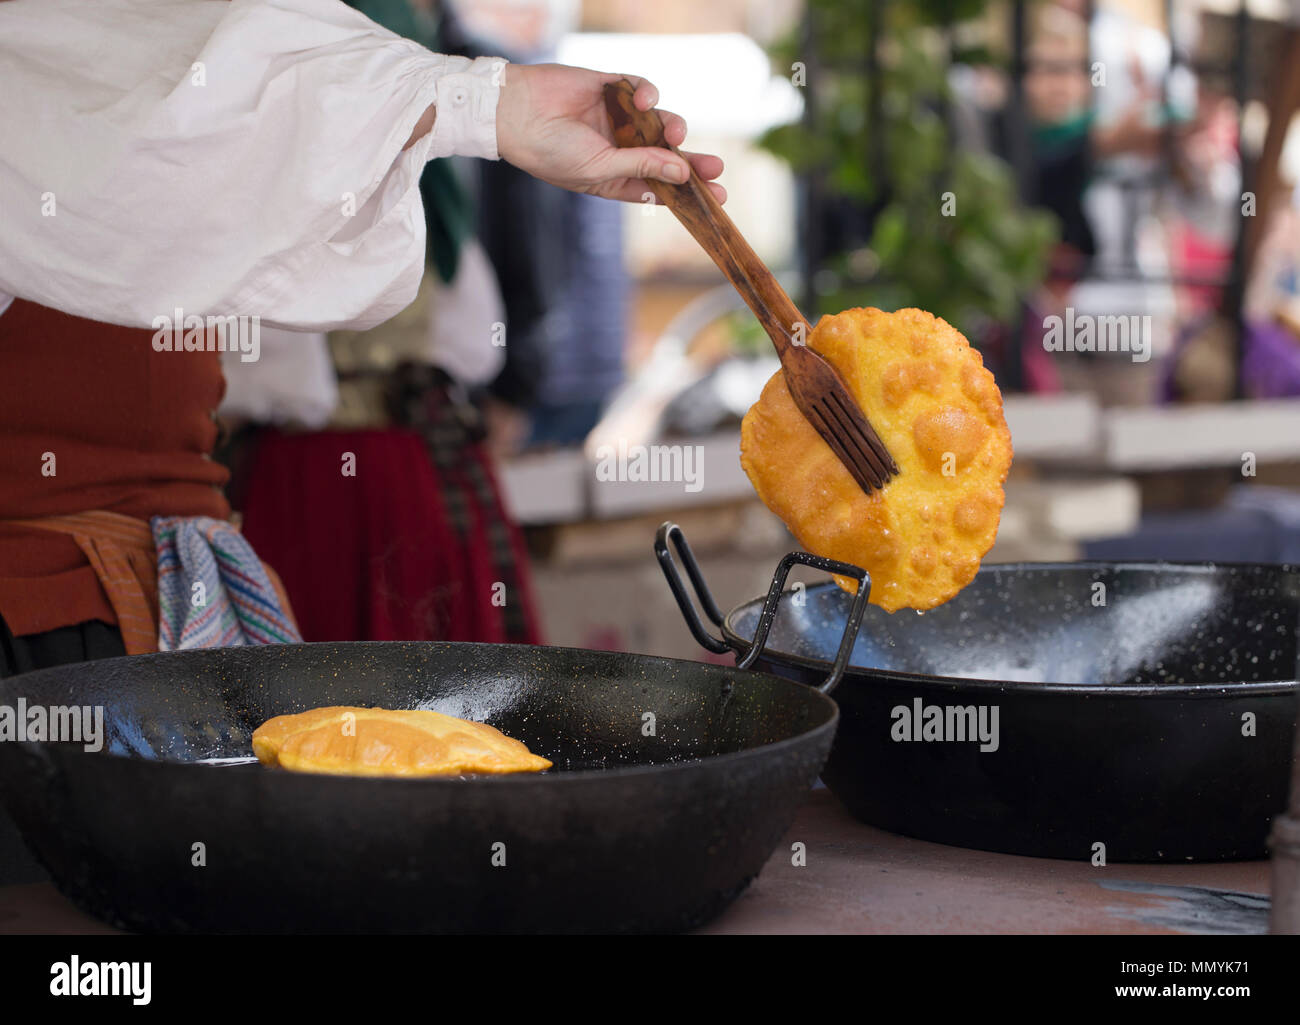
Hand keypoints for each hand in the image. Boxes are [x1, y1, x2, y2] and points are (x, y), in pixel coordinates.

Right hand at [495, 63, 725, 204]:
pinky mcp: (611, 88)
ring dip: (672, 127)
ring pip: (658, 123)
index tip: (717, 196)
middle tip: (715, 167)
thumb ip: (641, 167)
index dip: (686, 191)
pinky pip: (640, 90)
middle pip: (666, 155)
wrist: (515, 113)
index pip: (658, 186)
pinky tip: (644, 100)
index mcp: (613, 177)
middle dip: (692, 161)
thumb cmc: (550, 151)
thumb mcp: (599, 169)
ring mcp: (616, 117)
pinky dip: (648, 94)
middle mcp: (619, 148)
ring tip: (674, 132)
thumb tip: (682, 173)